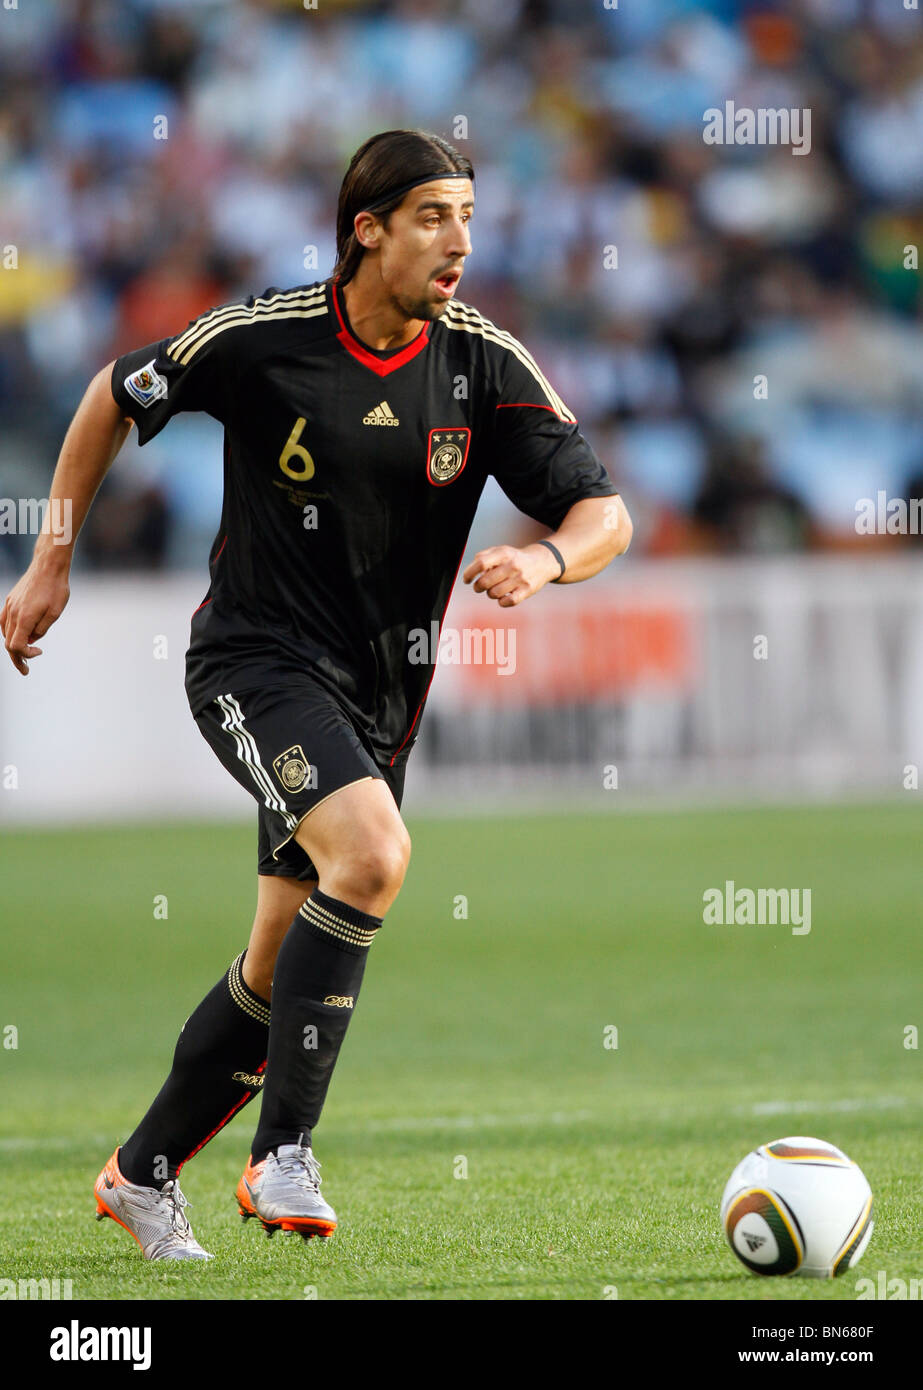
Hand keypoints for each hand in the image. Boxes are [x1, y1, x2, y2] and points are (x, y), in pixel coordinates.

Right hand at [0, 558, 70, 674]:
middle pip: (8, 642)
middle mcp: (13, 613)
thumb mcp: (55, 613)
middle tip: (25, 670)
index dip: (25, 656)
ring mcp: (10, 605)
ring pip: (5, 632)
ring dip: (13, 644)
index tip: (39, 654)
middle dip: (17, 658)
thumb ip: (42, 629)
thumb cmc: (56, 588)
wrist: (48, 565)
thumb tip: (32, 641)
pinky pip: (4, 621)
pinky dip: (10, 632)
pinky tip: (19, 635)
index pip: (16, 646)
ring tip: (25, 652)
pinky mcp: (10, 600)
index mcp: (24, 618)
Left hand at [462, 542, 559, 607]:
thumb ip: (483, 557)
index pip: (481, 564)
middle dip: (478, 587)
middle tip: (479, 587)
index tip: (466, 580)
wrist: (542, 562)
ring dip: (490, 594)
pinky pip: (507, 602)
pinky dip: (501, 602)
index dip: (469, 573)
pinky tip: (503, 597)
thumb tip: (471, 572)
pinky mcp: (527, 591)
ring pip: (494, 594)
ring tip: (495, 589)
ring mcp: (521, 578)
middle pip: (485, 582)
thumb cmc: (514, 558)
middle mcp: (512, 565)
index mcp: (504, 553)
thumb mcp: (500, 551)